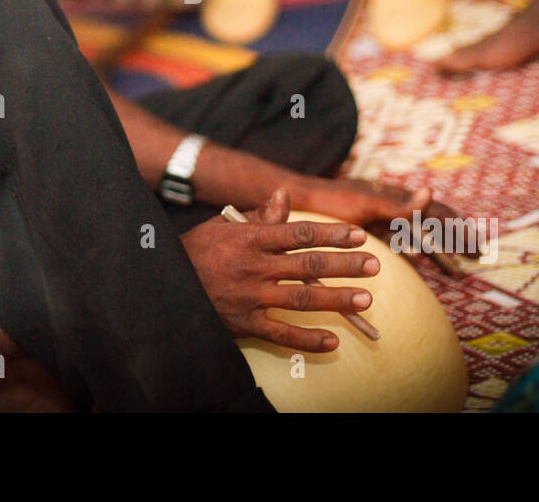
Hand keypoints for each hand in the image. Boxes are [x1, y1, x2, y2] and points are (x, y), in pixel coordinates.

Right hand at [180, 189, 378, 351]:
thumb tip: (284, 197)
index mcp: (250, 238)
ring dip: (335, 299)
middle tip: (375, 265)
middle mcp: (254, 267)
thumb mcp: (222, 227)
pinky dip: (307, 340)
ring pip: (300, 298)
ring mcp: (250, 297)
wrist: (163, 286)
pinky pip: (281, 334)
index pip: (299, 233)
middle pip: (308, 264)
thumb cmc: (195, 252)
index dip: (331, 234)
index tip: (358, 235)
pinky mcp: (243, 324)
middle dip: (344, 264)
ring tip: (365, 299)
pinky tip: (332, 342)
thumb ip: (257, 217)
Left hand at [290, 178, 479, 259]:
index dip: (457, 226)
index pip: (435, 212)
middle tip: (478, 253)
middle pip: (432, 223)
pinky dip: (417, 254)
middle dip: (455, 237)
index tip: (477, 242)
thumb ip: (396, 204)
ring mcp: (382, 219)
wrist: (297, 202)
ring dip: (440, 249)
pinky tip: (425, 265)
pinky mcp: (370, 231)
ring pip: (419, 236)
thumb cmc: (328, 201)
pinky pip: (400, 243)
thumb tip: (430, 192)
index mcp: (395, 199)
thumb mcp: (363, 203)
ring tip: (460, 266)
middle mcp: (392, 207)